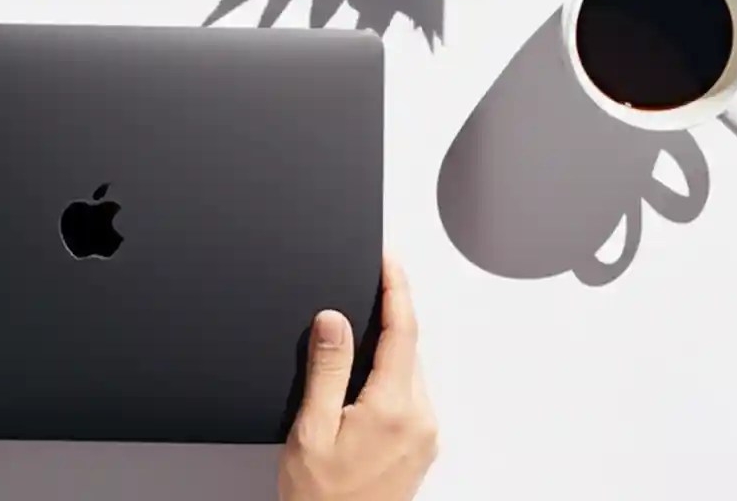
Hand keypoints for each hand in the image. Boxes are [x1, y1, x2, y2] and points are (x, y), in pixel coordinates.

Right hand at [279, 257, 437, 500]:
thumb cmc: (322, 500)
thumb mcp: (311, 429)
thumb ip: (326, 369)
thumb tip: (333, 320)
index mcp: (393, 409)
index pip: (401, 331)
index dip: (395, 288)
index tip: (389, 260)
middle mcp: (419, 420)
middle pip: (408, 349)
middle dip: (387, 318)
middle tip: (363, 290)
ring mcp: (425, 436)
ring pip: (409, 373)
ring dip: (387, 352)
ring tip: (351, 346)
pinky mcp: (421, 448)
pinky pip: (410, 397)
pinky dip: (390, 380)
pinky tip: (362, 388)